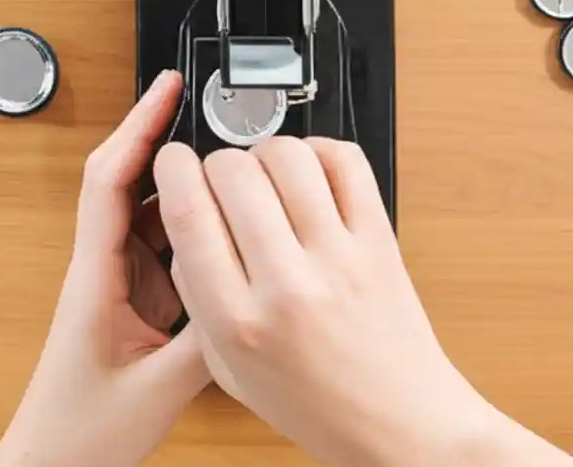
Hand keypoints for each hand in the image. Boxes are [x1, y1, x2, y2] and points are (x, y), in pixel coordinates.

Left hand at [0, 71, 206, 466]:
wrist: (49, 464)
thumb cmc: (79, 432)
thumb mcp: (156, 390)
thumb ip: (208, 344)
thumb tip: (252, 296)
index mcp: (96, 278)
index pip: (111, 181)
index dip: (138, 128)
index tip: (166, 89)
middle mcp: (103, 270)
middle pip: (130, 182)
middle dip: (161, 135)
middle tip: (200, 98)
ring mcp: (117, 284)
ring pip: (151, 214)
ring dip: (183, 183)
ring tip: (227, 156)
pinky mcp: (133, 302)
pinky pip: (165, 248)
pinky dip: (193, 227)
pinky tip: (223, 222)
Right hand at [154, 137, 572, 466]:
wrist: (401, 422)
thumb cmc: (315, 403)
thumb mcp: (228, 370)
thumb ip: (198, 297)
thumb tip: (187, 219)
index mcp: (240, 324)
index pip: (188, 214)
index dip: (171, 170)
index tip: (172, 164)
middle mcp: (289, 286)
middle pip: (233, 173)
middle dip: (214, 162)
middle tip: (219, 178)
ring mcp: (340, 258)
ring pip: (288, 156)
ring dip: (264, 153)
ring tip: (265, 177)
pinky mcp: (380, 240)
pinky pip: (345, 162)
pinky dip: (318, 151)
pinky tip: (308, 174)